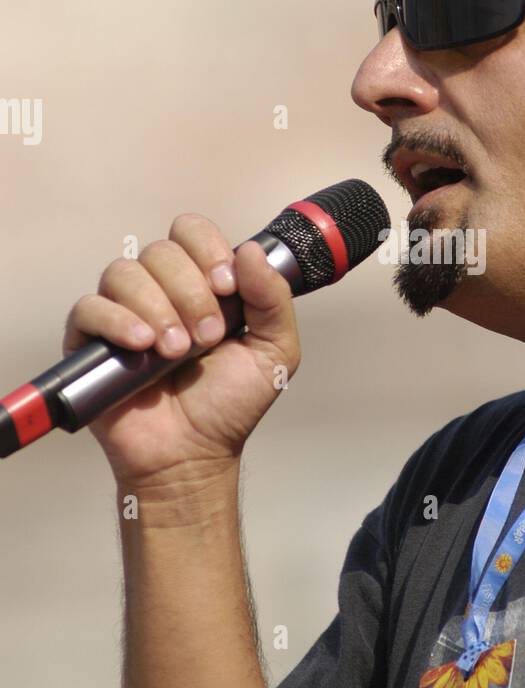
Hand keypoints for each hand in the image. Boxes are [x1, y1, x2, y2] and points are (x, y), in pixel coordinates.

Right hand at [62, 215, 300, 487]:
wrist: (194, 455)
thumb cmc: (229, 405)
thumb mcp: (274, 350)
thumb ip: (273, 298)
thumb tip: (252, 250)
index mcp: (200, 283)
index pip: (191, 232)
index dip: (208, 250)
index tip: (226, 288)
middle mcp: (159, 290)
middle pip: (161, 251)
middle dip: (190, 292)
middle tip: (207, 337)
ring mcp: (122, 313)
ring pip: (125, 272)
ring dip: (157, 308)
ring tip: (175, 351)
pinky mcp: (89, 341)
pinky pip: (89, 307)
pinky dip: (117, 321)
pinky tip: (142, 347)